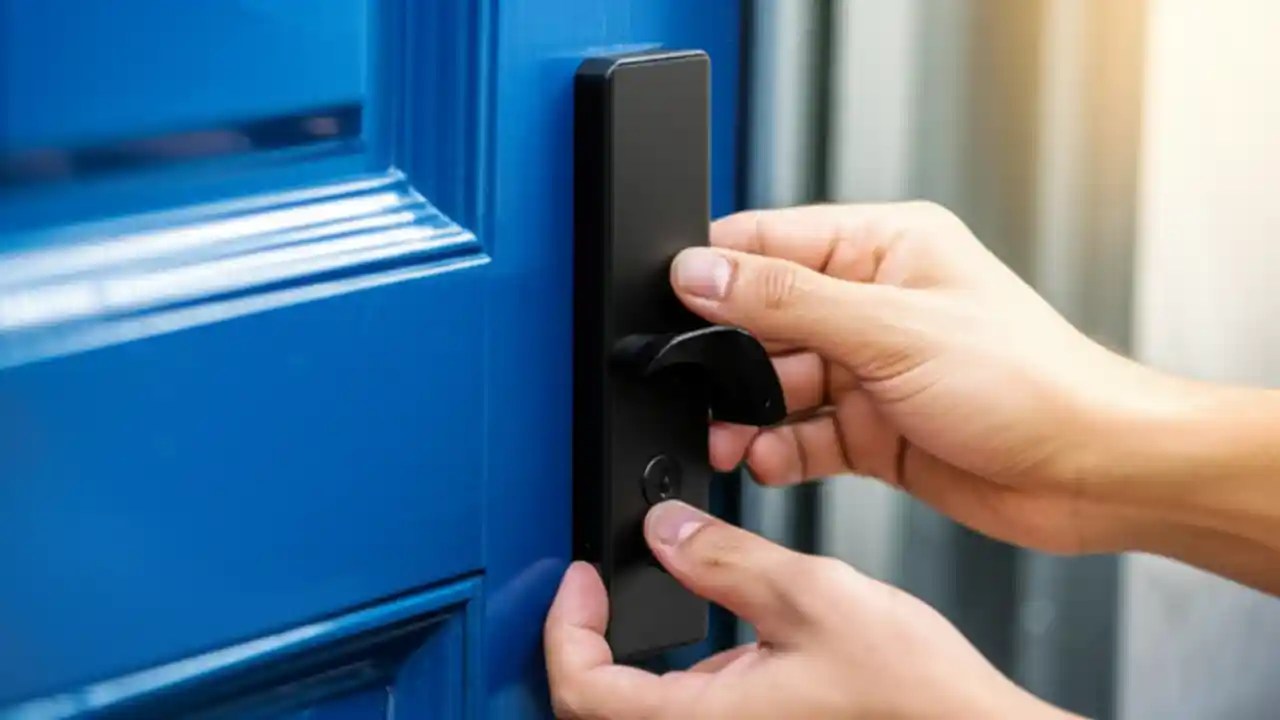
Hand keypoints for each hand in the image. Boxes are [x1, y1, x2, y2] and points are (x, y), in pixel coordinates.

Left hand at [544, 501, 1073, 718]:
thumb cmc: (911, 692)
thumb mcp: (814, 595)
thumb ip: (727, 556)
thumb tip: (665, 530)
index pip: (583, 688)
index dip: (567, 626)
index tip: (581, 578)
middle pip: (597, 703)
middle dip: (583, 636)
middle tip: (594, 584)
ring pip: (637, 703)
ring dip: (621, 648)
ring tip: (630, 591)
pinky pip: (681, 699)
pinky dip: (667, 657)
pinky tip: (700, 613)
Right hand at [669, 202, 1176, 553]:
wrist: (1093, 473)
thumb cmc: (1032, 381)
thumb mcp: (892, 328)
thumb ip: (788, 300)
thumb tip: (703, 271)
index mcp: (884, 248)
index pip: (772, 243)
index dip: (716, 272)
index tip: (669, 301)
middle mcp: (873, 305)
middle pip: (765, 322)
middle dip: (728, 361)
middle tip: (698, 390)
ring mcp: (872, 371)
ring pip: (778, 386)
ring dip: (748, 414)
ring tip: (729, 438)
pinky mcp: (875, 430)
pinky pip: (804, 436)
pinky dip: (780, 451)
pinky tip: (768, 460)